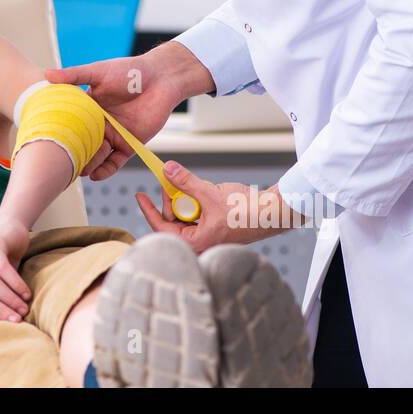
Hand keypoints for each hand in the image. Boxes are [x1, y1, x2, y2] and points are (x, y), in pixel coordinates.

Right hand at [46, 42, 201, 180]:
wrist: (161, 78)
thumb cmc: (129, 71)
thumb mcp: (98, 72)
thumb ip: (74, 76)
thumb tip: (46, 75)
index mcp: (87, 108)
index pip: (69, 124)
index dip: (59, 133)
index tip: (46, 143)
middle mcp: (98, 124)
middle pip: (81, 143)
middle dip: (72, 154)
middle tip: (58, 164)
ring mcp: (113, 136)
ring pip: (96, 155)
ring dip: (87, 164)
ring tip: (76, 171)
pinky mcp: (129, 145)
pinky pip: (115, 161)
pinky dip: (106, 169)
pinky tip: (95, 175)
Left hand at [135, 161, 291, 252]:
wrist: (272, 212)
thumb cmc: (245, 211)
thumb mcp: (209, 193)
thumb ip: (185, 181)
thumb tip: (167, 170)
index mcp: (196, 243)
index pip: (162, 227)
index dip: (149, 209)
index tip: (140, 195)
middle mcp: (200, 242)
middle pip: (172, 219)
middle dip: (171, 199)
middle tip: (171, 180)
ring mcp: (208, 235)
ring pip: (185, 215)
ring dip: (185, 198)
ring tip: (193, 185)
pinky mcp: (216, 227)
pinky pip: (198, 213)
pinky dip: (197, 201)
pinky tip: (205, 191)